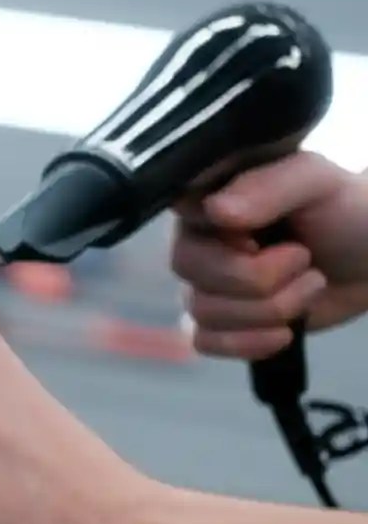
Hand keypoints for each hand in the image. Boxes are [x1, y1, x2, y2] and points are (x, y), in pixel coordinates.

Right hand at [173, 152, 367, 358]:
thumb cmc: (345, 211)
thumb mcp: (316, 181)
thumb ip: (267, 186)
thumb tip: (215, 211)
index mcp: (209, 196)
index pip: (177, 213)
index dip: (220, 232)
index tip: (259, 237)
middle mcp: (196, 238)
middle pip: (190, 267)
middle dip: (258, 277)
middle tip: (303, 260)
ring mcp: (202, 283)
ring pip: (202, 310)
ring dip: (271, 308)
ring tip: (310, 286)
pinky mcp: (217, 322)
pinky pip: (205, 341)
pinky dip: (250, 342)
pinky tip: (285, 331)